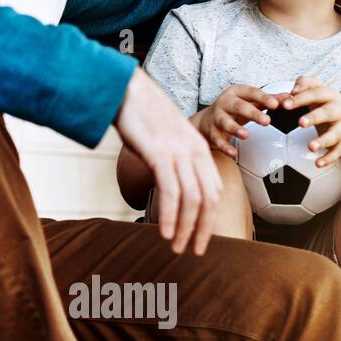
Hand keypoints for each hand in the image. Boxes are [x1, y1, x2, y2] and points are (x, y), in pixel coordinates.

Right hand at [116, 68, 222, 255]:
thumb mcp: (166, 138)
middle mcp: (195, 152)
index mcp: (199, 148)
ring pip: (192, 199)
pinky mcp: (160, 154)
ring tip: (176, 247)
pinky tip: (164, 231)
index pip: (213, 191)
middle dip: (202, 229)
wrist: (127, 89)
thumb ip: (174, 159)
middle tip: (193, 251)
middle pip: (208, 199)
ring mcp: (179, 153)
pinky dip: (170, 215)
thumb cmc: (141, 115)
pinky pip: (171, 191)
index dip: (209, 218)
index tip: (199, 237)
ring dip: (185, 228)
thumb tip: (169, 181)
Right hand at [197, 83, 279, 157]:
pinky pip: (218, 141)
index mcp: (237, 92)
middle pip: (239, 107)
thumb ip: (271, 99)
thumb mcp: (251, 101)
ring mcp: (217, 118)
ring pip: (225, 122)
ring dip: (235, 129)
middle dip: (252, 113)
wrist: (207, 119)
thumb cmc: (234, 108)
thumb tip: (292, 98)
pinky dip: (225, 147)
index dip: (264, 98)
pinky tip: (233, 153)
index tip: (276, 104)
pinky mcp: (212, 132)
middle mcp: (225, 103)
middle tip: (266, 121)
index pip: (252, 93)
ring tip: (245, 135)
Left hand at [278, 76, 340, 167]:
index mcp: (330, 94)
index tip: (285, 104)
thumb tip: (291, 92)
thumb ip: (302, 84)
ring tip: (310, 147)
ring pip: (336, 134)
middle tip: (300, 123)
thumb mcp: (313, 88)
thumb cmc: (320, 101)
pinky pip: (338, 151)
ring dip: (324, 141)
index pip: (317, 93)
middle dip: (315, 117)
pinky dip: (329, 158)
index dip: (301, 98)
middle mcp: (339, 110)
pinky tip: (318, 163)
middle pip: (329, 112)